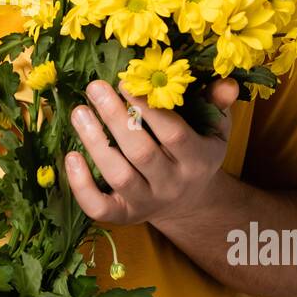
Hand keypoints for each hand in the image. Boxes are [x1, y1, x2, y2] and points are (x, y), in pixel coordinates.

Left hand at [65, 77, 238, 228]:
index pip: (173, 134)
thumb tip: (226, 83)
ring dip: (95, 142)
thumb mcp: (214, 128)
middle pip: (141, 153)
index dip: (148, 108)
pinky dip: (81, 185)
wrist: (188, 201)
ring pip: (119, 176)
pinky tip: (70, 156)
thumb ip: (217, 103)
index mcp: (197, 160)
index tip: (126, 81)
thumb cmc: (196, 151)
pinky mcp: (123, 216)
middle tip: (95, 87)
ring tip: (79, 112)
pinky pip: (99, 207)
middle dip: (116, 118)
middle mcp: (172, 184)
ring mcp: (146, 203)